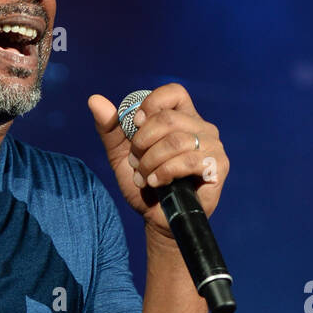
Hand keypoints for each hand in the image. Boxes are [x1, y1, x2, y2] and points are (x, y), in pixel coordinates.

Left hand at [88, 83, 228, 237]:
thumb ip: (110, 128)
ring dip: (150, 162)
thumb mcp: (121, 155)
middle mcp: (202, 128)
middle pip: (167, 118)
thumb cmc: (144, 185)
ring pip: (175, 141)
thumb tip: (94, 100)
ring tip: (144, 178)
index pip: (172, 92)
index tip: (134, 127)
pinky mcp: (217, 167)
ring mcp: (213, 146)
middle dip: (142, 143)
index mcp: (183, 118)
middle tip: (135, 163)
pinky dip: (164, 173)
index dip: (150, 106)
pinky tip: (156, 183)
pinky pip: (188, 161)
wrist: (155, 219)